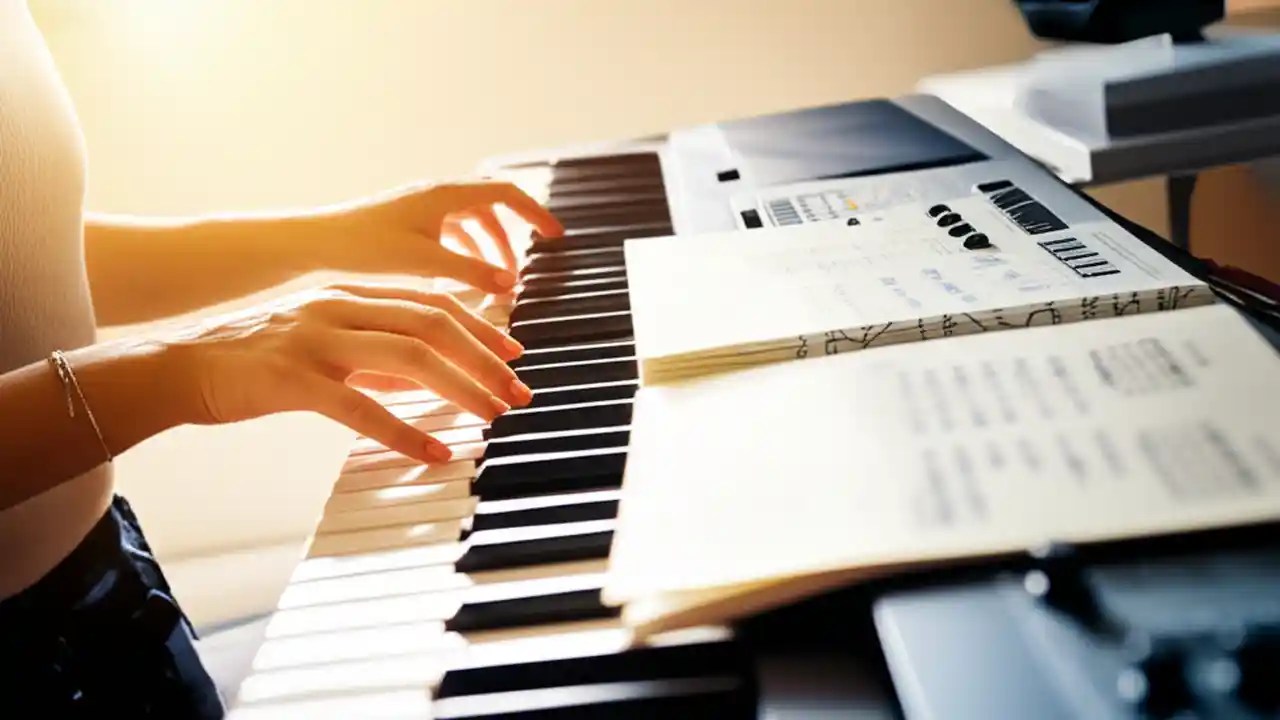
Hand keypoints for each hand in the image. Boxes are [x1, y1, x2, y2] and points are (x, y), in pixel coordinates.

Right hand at [161, 282, 531, 462]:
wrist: (181, 367)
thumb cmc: (255, 360)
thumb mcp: (324, 345)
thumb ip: (375, 357)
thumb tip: (428, 376)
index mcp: (349, 296)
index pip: (431, 303)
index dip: (480, 326)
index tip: (514, 352)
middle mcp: (339, 308)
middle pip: (433, 324)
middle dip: (485, 359)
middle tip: (518, 390)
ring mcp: (316, 340)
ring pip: (409, 357)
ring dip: (461, 388)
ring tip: (493, 415)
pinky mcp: (294, 379)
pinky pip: (361, 407)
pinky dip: (405, 431)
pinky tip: (435, 452)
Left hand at [318, 180, 563, 293]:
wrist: (317, 242)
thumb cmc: (365, 247)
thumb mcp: (425, 263)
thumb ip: (471, 272)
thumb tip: (510, 283)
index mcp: (446, 194)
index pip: (506, 194)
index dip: (535, 213)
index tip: (555, 236)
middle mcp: (436, 194)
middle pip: (490, 207)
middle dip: (511, 236)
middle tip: (523, 266)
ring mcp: (421, 206)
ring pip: (469, 220)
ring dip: (487, 246)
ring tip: (495, 276)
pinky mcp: (407, 221)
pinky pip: (449, 230)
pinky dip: (464, 249)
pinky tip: (460, 275)